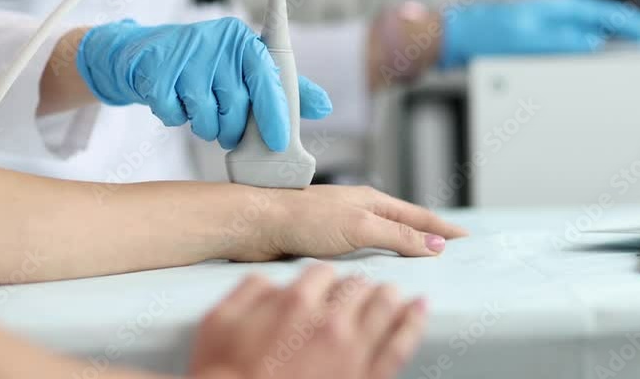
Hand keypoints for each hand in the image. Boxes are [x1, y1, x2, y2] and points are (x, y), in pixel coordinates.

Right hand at [76, 18, 332, 150]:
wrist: (148, 54)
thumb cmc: (208, 66)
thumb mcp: (247, 70)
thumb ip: (285, 89)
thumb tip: (324, 106)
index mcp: (246, 42)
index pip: (268, 79)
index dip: (274, 113)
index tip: (280, 142)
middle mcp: (219, 43)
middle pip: (236, 107)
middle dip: (233, 130)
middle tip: (227, 129)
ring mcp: (186, 56)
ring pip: (205, 116)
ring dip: (204, 127)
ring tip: (199, 111)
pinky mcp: (158, 72)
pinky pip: (175, 116)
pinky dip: (175, 118)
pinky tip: (175, 102)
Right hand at [190, 265, 427, 378]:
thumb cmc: (223, 374)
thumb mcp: (221, 320)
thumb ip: (251, 291)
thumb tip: (272, 282)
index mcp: (295, 302)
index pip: (323, 271)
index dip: (325, 276)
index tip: (326, 284)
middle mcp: (328, 321)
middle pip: (357, 286)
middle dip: (358, 285)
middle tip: (359, 289)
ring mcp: (351, 350)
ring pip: (384, 306)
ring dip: (388, 296)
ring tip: (392, 294)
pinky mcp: (367, 376)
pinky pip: (400, 343)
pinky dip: (412, 322)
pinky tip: (419, 309)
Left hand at [220, 185, 468, 261]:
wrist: (258, 224)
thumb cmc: (302, 218)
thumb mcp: (359, 227)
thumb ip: (397, 235)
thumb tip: (433, 244)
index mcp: (371, 200)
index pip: (418, 215)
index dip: (442, 228)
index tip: (464, 237)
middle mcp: (358, 209)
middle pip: (403, 222)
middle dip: (427, 233)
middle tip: (448, 246)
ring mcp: (341, 223)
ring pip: (381, 235)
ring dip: (402, 244)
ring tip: (420, 256)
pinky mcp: (324, 239)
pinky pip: (361, 248)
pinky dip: (377, 256)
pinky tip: (375, 266)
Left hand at [439, 0, 639, 67]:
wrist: (457, 40)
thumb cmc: (485, 35)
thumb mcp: (526, 40)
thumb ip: (561, 41)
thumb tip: (590, 43)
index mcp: (554, 9)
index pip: (600, 13)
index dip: (627, 22)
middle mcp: (552, 15)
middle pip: (598, 19)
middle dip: (625, 28)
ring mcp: (545, 27)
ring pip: (586, 30)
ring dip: (609, 38)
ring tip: (631, 48)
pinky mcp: (537, 40)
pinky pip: (572, 42)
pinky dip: (589, 48)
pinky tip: (595, 57)